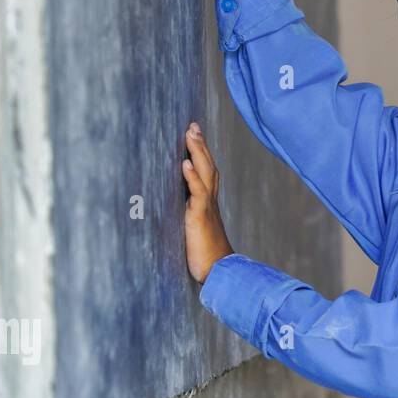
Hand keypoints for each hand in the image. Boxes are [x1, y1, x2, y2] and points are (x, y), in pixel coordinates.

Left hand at [182, 121, 234, 283]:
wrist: (219, 272)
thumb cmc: (207, 256)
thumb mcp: (195, 231)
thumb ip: (189, 218)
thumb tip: (177, 212)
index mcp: (208, 203)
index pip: (208, 172)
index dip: (202, 153)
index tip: (195, 135)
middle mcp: (210, 201)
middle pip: (209, 166)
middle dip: (200, 144)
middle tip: (193, 125)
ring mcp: (206, 207)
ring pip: (205, 173)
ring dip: (198, 151)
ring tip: (190, 133)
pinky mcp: (199, 217)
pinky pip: (197, 192)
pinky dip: (192, 176)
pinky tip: (186, 162)